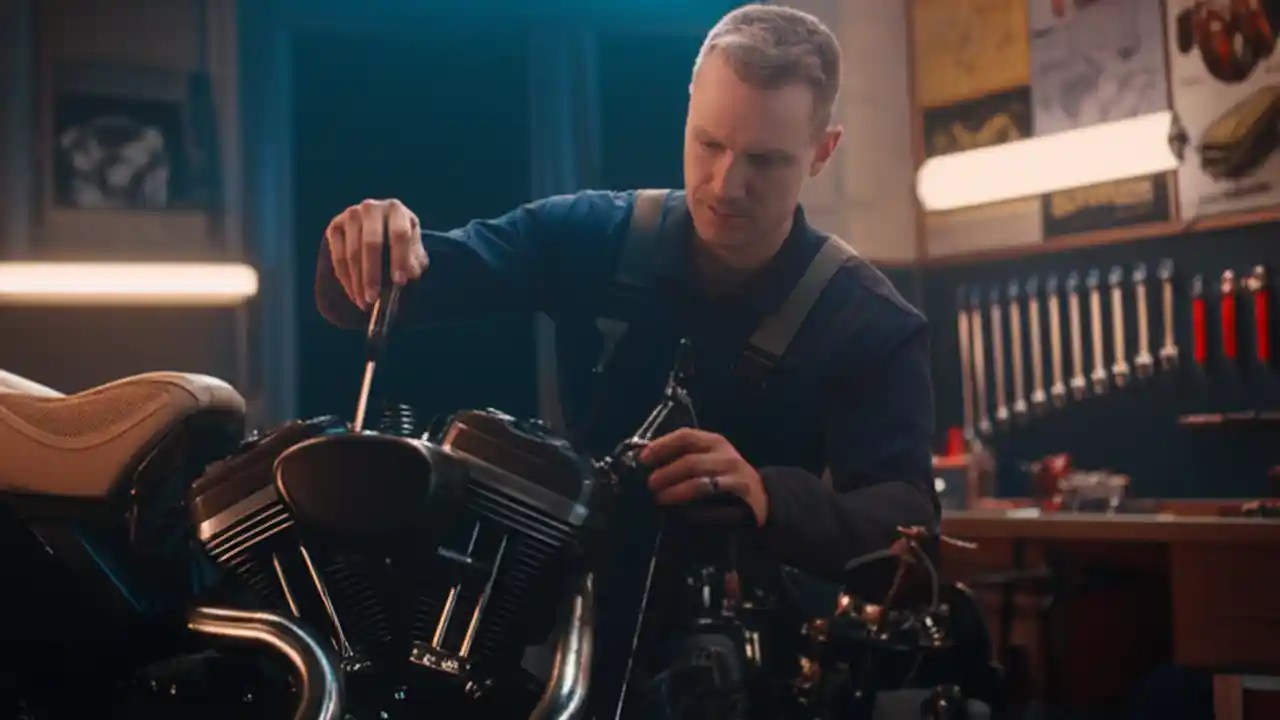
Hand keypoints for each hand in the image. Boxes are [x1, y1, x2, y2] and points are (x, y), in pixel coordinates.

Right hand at [324, 198, 428, 310]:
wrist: (377, 225)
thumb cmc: (399, 239)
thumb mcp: (413, 246)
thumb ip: (415, 260)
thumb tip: (411, 274)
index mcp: (396, 209)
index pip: (399, 234)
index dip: (400, 258)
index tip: (400, 282)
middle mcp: (371, 208)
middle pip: (371, 243)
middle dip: (372, 274)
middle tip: (374, 298)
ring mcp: (350, 215)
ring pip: (352, 253)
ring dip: (357, 281)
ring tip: (364, 302)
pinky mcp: (335, 226)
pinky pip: (338, 256)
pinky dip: (345, 278)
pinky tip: (354, 294)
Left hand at [638, 428, 768, 526]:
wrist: (759, 496)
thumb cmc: (723, 475)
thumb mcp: (708, 458)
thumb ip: (683, 457)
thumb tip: (646, 461)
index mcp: (714, 442)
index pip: (686, 437)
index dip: (662, 446)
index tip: (643, 458)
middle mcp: (726, 456)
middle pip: (690, 461)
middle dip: (666, 473)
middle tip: (651, 485)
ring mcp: (735, 477)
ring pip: (700, 483)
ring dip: (676, 491)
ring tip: (661, 498)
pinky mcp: (740, 499)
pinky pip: (713, 504)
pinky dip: (694, 509)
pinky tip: (682, 513)